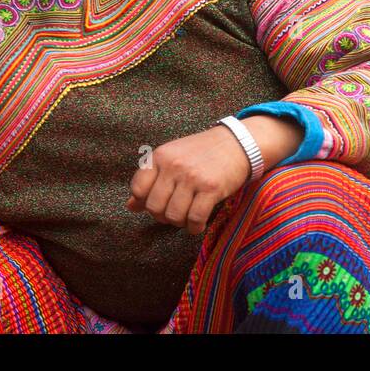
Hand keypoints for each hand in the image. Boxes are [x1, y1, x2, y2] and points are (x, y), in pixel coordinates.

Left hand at [127, 126, 250, 234]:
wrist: (238, 143)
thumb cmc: (203, 153)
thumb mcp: (172, 158)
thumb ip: (151, 180)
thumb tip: (130, 206)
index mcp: (160, 156)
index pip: (138, 189)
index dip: (145, 202)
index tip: (160, 202)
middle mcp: (174, 165)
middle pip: (155, 207)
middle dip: (163, 216)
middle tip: (175, 212)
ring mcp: (192, 177)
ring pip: (174, 215)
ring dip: (180, 222)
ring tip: (188, 217)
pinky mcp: (211, 188)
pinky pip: (195, 218)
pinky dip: (195, 227)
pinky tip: (198, 224)